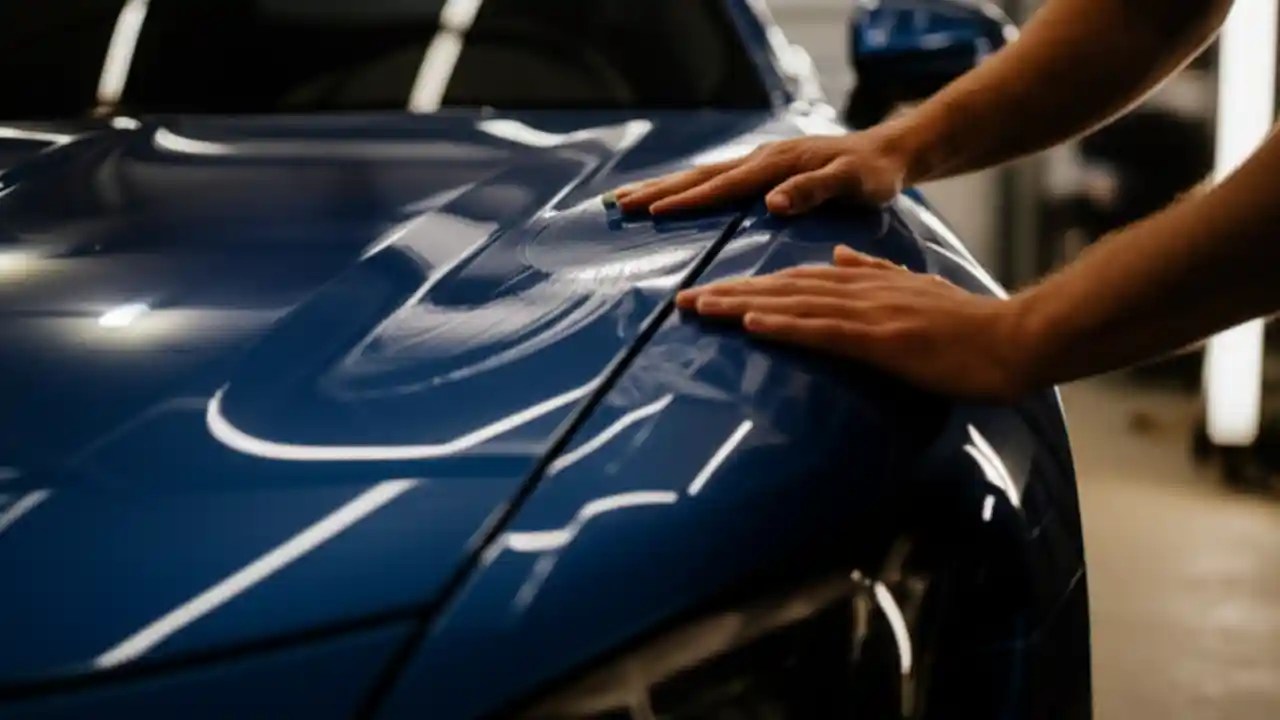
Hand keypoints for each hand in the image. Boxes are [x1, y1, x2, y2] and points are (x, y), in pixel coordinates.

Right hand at [615, 131, 911, 216]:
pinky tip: (671, 196)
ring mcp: (760, 162)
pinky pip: (716, 179)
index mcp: (776, 165)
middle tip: (618, 203)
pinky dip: (687, 187)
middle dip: (658, 190)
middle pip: (700, 175)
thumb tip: (771, 202)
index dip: (687, 199)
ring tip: (628, 198)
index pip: (723, 185)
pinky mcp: (764, 170)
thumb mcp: (852, 184)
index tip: (652, 210)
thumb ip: (814, 190)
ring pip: (703, 175)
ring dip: (665, 187)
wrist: (888, 154)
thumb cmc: (872, 175)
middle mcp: (762, 159)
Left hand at [675, 246, 1035, 400]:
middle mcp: (858, 291)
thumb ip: (873, 271)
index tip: (711, 290)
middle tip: (681, 300)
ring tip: (698, 307)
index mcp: (863, 283)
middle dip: (730, 292)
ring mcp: (868, 313)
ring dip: (741, 305)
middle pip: (781, 288)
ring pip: (792, 304)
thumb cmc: (965, 325)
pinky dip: (783, 325)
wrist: (1011, 340)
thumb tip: (835, 256)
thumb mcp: (914, 287)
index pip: (794, 281)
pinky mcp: (880, 340)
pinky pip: (822, 330)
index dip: (750, 284)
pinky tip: (751, 324)